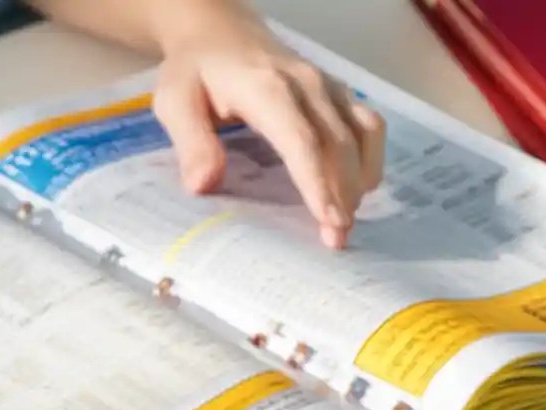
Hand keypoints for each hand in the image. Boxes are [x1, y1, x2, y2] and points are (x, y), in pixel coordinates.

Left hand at [149, 0, 385, 248]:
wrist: (219, 31)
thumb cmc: (195, 71)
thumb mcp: (175, 101)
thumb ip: (191, 142)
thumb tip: (203, 186)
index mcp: (265, 88)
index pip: (301, 140)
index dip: (317, 181)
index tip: (328, 219)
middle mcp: (306, 85)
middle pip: (337, 144)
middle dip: (341, 195)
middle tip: (336, 240)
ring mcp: (327, 87)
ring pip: (360, 135)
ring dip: (359, 180)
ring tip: (346, 222)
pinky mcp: (337, 92)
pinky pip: (367, 124)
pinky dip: (370, 158)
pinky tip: (360, 189)